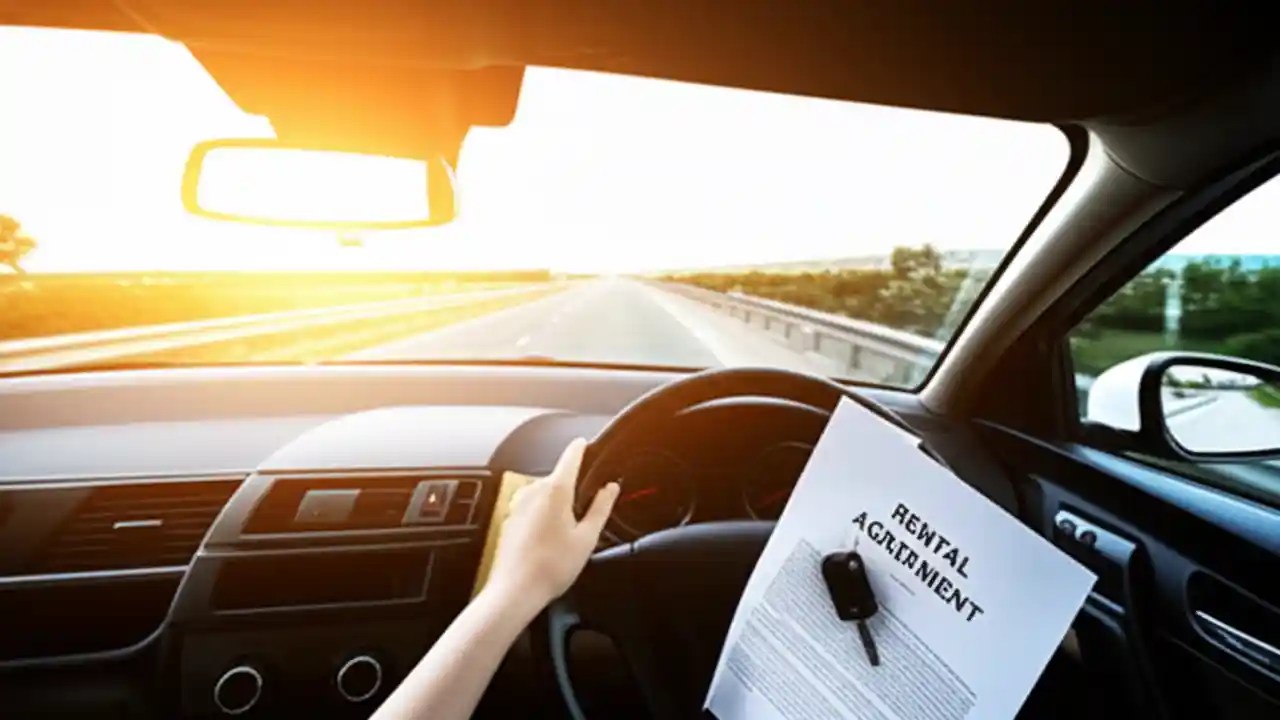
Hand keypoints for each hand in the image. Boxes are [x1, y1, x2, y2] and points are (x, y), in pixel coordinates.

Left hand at [485, 438, 619, 611]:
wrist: (515, 591)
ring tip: (566, 537)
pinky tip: (549, 542)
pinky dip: (543, 517)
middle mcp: (533, 491)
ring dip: (557, 506)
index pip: (570, 456)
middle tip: (585, 517)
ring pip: (545, 495)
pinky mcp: (511, 518)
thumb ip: (600, 507)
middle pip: (558, 478)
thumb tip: (610, 488)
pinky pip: (533, 508)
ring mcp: (519, 503)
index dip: (580, 448)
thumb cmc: (551, 567)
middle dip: (572, 490)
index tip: (584, 443)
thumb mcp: (586, 537)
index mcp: (555, 490)